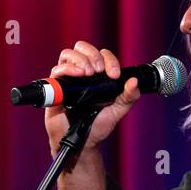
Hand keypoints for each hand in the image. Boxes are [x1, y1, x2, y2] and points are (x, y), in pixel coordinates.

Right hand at [44, 41, 142, 156]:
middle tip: (99, 70)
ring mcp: (68, 79)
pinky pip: (57, 69)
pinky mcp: (56, 87)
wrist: (82, 142)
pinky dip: (68, 68)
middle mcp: (82, 73)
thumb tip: (134, 81)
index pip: (102, 55)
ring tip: (88, 73)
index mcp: (97, 75)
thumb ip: (129, 96)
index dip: (110, 60)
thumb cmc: (97, 126)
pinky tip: (78, 75)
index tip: (114, 75)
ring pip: (68, 54)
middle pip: (82, 47)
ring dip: (80, 59)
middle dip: (93, 55)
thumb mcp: (118, 111)